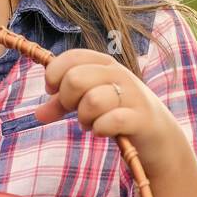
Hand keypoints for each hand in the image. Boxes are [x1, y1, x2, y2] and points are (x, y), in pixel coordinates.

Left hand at [31, 49, 184, 174]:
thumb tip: (37, 115)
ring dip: (84, 118)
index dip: (54, 75)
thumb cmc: (118, 114)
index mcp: (104, 64)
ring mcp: (132, 95)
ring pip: (91, 101)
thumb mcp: (88, 104)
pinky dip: (100, 129)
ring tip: (91, 123)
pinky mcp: (141, 118)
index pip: (70, 57)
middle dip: (68, 100)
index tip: (54, 91)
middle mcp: (119, 74)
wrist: (159, 138)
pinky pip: (110, 121)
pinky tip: (102, 131)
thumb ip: (62, 106)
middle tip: (77, 111)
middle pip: (75, 79)